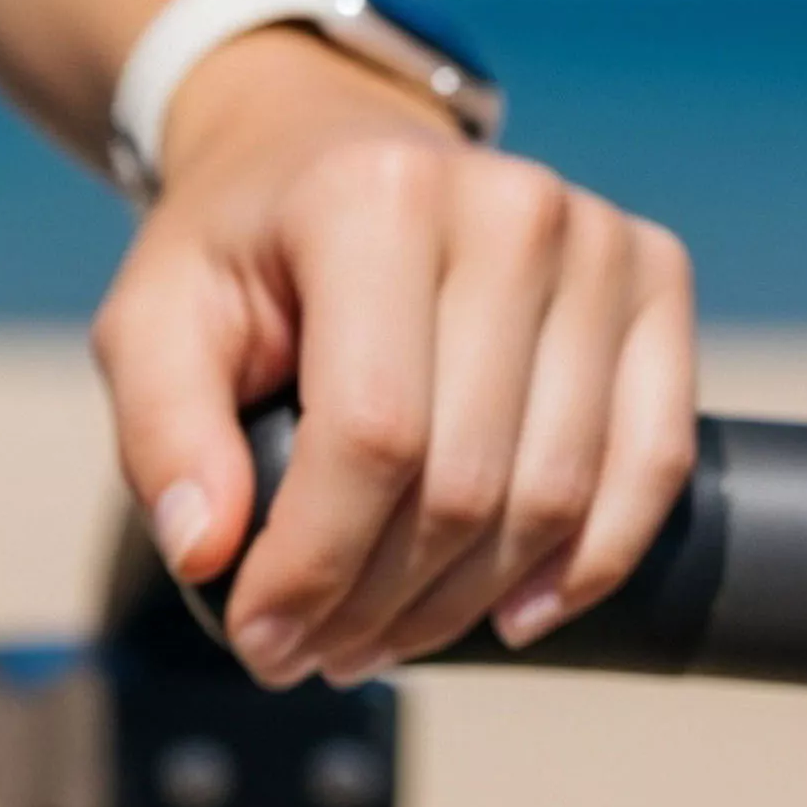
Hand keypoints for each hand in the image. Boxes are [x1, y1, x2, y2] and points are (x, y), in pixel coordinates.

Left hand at [92, 29, 697, 685]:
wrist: (324, 150)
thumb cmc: (235, 251)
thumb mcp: (151, 321)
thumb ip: (161, 433)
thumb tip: (205, 557)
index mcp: (373, 201)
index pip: (372, 433)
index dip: (315, 565)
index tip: (259, 639)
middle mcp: (509, 208)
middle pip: (466, 477)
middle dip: (379, 601)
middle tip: (311, 655)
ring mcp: (598, 240)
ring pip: (557, 490)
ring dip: (467, 602)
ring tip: (382, 642)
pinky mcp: (655, 279)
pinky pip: (652, 460)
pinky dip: (588, 562)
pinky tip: (513, 618)